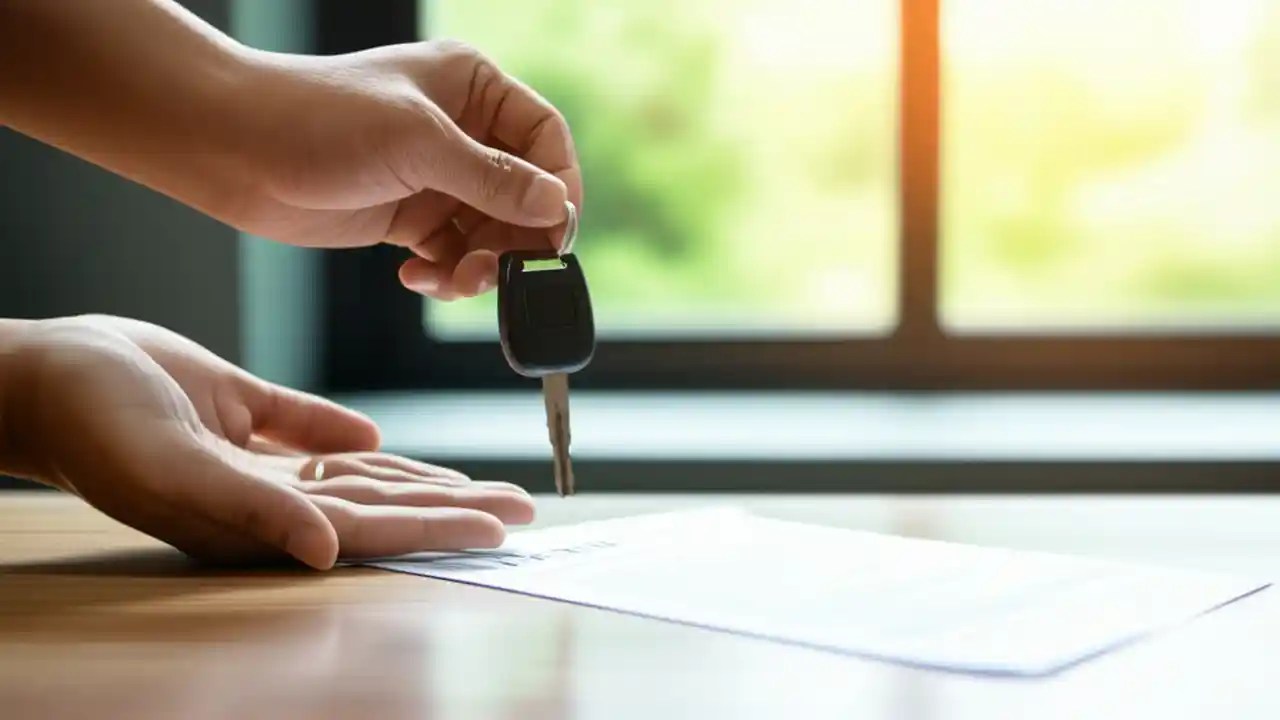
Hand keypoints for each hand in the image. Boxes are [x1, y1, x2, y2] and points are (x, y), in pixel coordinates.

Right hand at [0, 316, 533, 568]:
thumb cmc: (94, 423)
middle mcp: (270, 501)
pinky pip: (324, 439)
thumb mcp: (169, 466)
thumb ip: (250, 509)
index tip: (501, 525)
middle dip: (455, 509)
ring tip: (484, 487)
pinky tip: (397, 450)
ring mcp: (262, 465)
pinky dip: (369, 448)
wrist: (48, 375)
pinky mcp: (251, 423)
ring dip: (426, 481)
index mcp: (261, 519)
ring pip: (366, 476)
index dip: (440, 528)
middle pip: (386, 506)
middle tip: (523, 507)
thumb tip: (325, 552)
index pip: (373, 529)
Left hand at [235, 40, 583, 299]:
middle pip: (523, 195)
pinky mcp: (407, 215)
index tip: (554, 236)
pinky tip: (416, 277)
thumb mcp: (419, 144)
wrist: (232, 148)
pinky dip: (445, 274)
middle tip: (494, 273)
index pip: (545, 140)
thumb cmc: (318, 118)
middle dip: (513, 240)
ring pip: (490, 232)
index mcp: (473, 87)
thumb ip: (494, 179)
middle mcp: (460, 130)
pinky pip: (452, 254)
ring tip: (452, 281)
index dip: (557, 189)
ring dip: (480, 265)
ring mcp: (434, 175)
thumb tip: (557, 209)